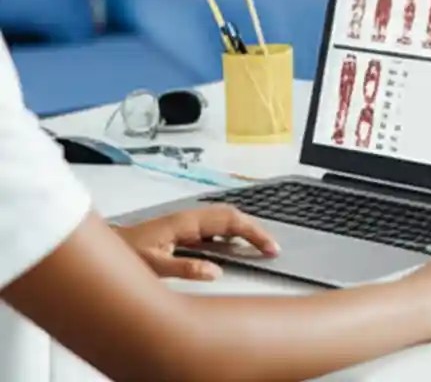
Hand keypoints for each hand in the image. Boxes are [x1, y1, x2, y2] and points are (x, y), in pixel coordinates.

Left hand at [114, 204, 278, 280]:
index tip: (270, 248)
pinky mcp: (182, 230)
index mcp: (186, 222)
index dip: (254, 233)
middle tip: (271, 249)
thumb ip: (185, 268)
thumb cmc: (123, 254)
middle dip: (255, 230)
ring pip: (224, 220)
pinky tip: (230, 248)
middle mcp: (189, 218)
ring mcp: (186, 223)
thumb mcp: (153, 266)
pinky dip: (230, 235)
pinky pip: (214, 228)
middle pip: (232, 216)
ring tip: (258, 247)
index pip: (230, 220)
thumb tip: (216, 271)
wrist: (102, 247)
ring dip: (243, 231)